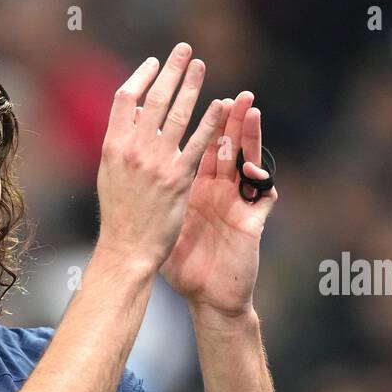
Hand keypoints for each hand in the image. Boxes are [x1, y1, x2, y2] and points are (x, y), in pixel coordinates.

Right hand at [95, 43, 228, 272]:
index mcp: (112, 146)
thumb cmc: (119, 213)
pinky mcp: (178, 178)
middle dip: (170, 70)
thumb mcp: (110, 173)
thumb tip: (135, 113)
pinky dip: (210, 121)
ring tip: (200, 66)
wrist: (127, 248)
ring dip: (191, 86)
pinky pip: (198, 142)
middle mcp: (133, 149)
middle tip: (183, 50)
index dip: (140, 76)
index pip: (125, 98)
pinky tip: (221, 105)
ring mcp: (156, 162)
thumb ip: (121, 143)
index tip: (153, 63)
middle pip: (154, 98)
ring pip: (177, 114)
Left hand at [160, 91, 277, 314]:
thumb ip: (156, 201)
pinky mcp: (252, 223)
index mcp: (199, 190)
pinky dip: (261, 182)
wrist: (209, 298)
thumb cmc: (186, 267)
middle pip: (228, 148)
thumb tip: (127, 178)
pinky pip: (264, 198)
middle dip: (230, 120)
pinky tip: (255, 168)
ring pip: (249, 163)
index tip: (189, 101)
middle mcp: (222, 192)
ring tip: (251, 111)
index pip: (200, 149)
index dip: (198, 125)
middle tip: (233, 93)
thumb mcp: (168, 227)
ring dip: (251, 137)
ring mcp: (238, 205)